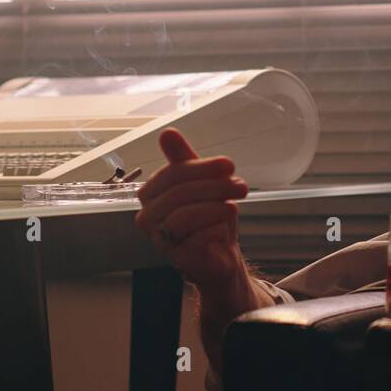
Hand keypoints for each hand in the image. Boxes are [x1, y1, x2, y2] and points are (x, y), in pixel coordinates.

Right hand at [134, 128, 249, 293]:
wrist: (220, 254)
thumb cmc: (208, 216)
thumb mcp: (201, 183)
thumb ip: (184, 160)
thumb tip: (167, 133)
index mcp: (151, 194)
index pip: (173, 174)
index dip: (203, 168)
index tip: (229, 165)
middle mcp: (148, 217)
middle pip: (180, 194)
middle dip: (215, 187)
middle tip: (241, 186)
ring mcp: (160, 239)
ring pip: (184, 216)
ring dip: (216, 208)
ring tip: (234, 207)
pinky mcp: (177, 258)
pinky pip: (195, 239)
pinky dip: (215, 230)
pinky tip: (223, 229)